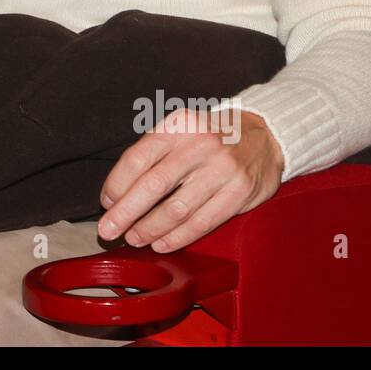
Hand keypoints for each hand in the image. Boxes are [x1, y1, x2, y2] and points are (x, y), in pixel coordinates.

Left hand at [97, 107, 282, 251]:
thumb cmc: (208, 138)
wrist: (263, 136)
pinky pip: (202, 221)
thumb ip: (151, 156)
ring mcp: (222, 168)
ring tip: (134, 238)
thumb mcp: (179, 130)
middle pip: (154, 185)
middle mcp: (199, 144)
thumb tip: (115, 196)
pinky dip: (178, 237)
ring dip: (150, 229)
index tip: (106, 203)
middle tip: (108, 230)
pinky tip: (162, 243)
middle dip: (126, 212)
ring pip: (177, 208)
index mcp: (178, 126)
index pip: (138, 158)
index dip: (117, 184)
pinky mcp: (239, 191)